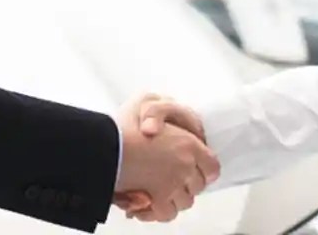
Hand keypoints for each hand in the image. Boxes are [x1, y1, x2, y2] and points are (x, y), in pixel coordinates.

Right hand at [112, 94, 217, 222]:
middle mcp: (185, 165)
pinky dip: (158, 211)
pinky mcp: (158, 198)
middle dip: (187, 185)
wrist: (105, 146)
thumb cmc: (121, 126)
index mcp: (188, 144)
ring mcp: (173, 183)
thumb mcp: (146, 104)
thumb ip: (163, 115)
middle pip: (198, 186)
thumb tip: (166, 130)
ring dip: (173, 198)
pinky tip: (149, 204)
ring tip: (160, 191)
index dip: (204, 171)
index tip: (196, 172)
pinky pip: (167, 213)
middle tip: (173, 180)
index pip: (212, 166)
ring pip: (185, 201)